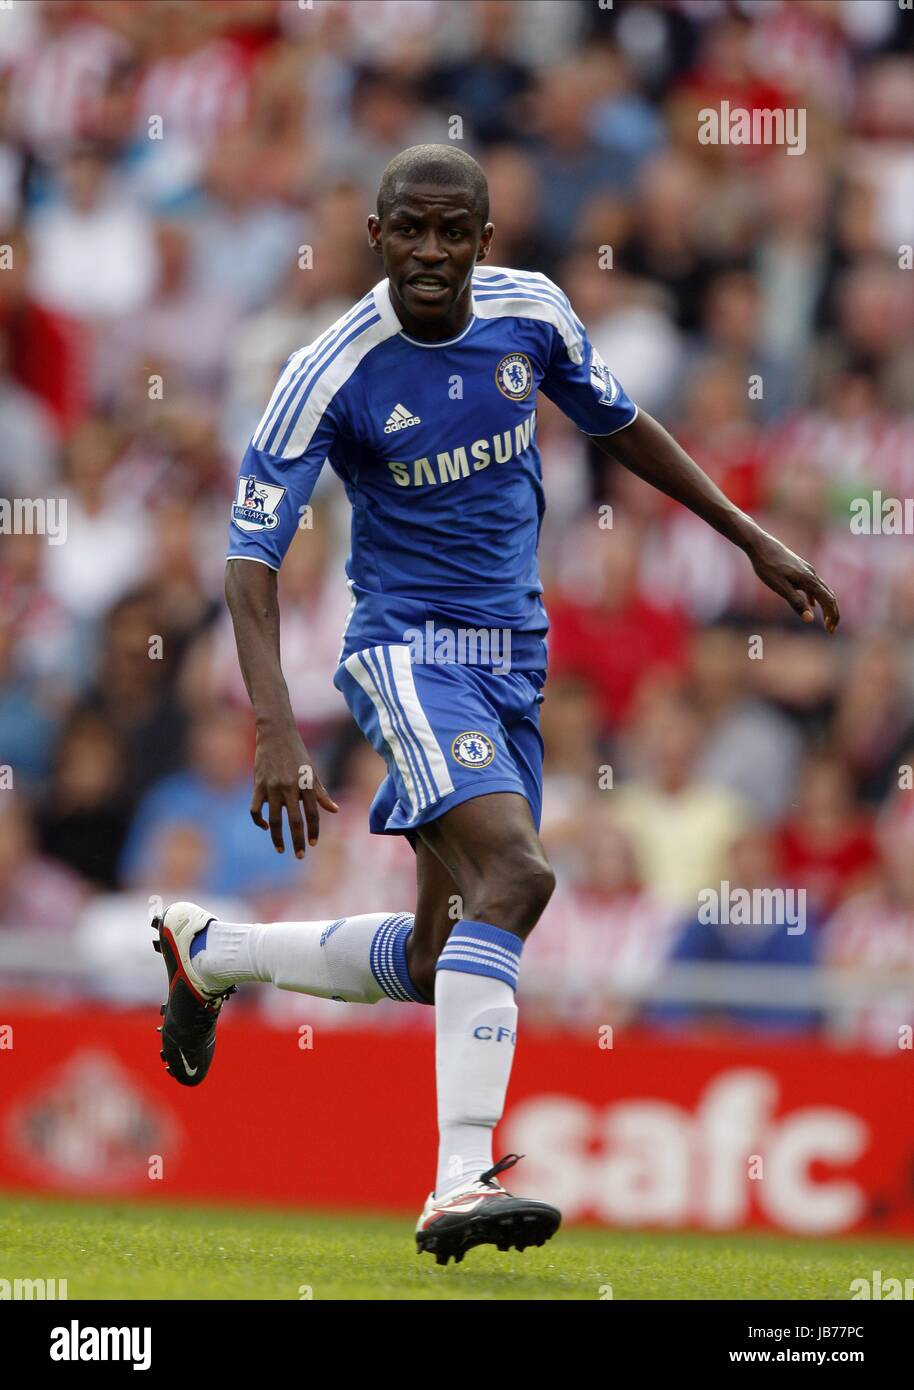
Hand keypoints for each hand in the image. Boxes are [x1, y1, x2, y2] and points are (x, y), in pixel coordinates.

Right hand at [250, 721, 338, 856]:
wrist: (276, 734)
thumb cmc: (297, 753)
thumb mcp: (312, 771)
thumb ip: (321, 793)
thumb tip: (334, 810)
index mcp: (306, 784)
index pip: (312, 814)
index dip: (313, 830)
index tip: (313, 843)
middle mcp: (290, 787)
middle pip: (294, 821)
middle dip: (297, 840)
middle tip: (300, 855)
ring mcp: (272, 787)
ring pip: (274, 819)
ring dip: (277, 837)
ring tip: (281, 849)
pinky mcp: (258, 785)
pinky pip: (256, 810)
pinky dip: (259, 821)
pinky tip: (265, 827)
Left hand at [747, 531, 839, 631]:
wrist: (760, 545)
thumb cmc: (767, 566)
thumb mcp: (779, 588)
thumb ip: (795, 602)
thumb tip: (810, 619)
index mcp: (809, 580)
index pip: (828, 601)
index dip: (832, 616)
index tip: (830, 631)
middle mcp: (812, 574)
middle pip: (829, 596)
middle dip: (832, 613)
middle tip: (831, 629)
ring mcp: (807, 569)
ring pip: (823, 590)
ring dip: (826, 606)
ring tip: (825, 620)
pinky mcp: (800, 567)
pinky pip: (814, 584)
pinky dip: (816, 596)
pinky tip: (812, 603)